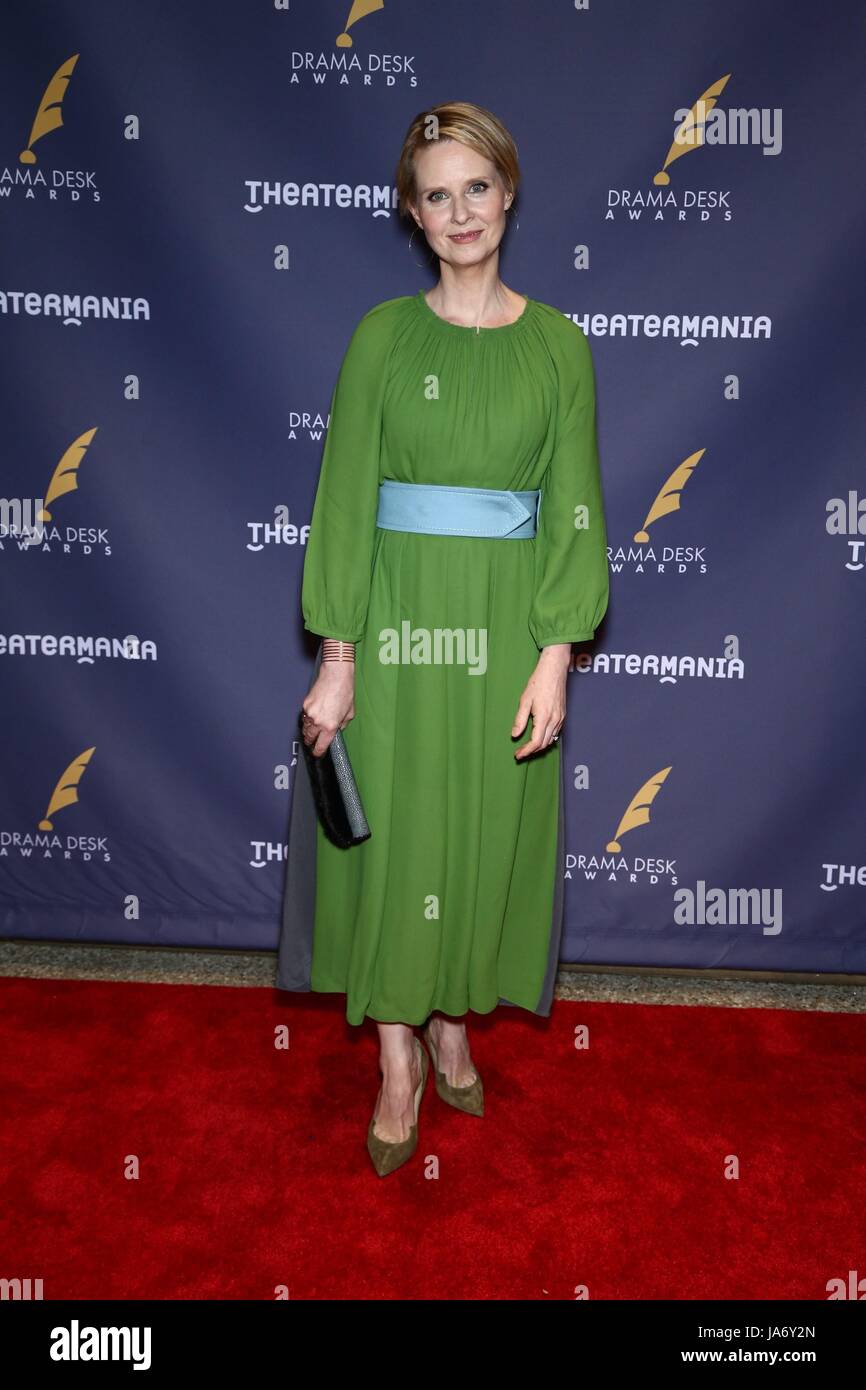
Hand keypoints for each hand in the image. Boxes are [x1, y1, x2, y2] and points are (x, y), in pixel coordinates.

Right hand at [301, 663, 354, 757]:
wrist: (335, 676)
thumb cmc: (344, 691)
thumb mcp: (349, 713)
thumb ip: (342, 725)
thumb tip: (336, 730)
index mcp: (330, 726)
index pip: (320, 745)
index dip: (318, 752)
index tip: (317, 753)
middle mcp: (318, 721)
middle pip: (309, 738)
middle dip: (310, 742)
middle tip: (313, 742)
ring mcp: (310, 713)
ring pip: (305, 728)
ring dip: (308, 731)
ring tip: (313, 731)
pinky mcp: (305, 705)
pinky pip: (304, 717)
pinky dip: (307, 719)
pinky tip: (313, 717)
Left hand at [512, 644, 569, 759]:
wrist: (554, 671)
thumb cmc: (539, 682)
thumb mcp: (525, 701)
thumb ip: (520, 720)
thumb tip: (515, 735)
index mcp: (544, 717)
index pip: (535, 742)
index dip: (526, 751)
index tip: (517, 755)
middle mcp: (555, 720)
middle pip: (544, 744)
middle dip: (532, 751)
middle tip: (520, 753)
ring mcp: (560, 718)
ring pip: (551, 739)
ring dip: (539, 746)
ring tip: (527, 747)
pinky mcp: (563, 715)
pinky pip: (555, 733)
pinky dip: (547, 738)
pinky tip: (539, 736)